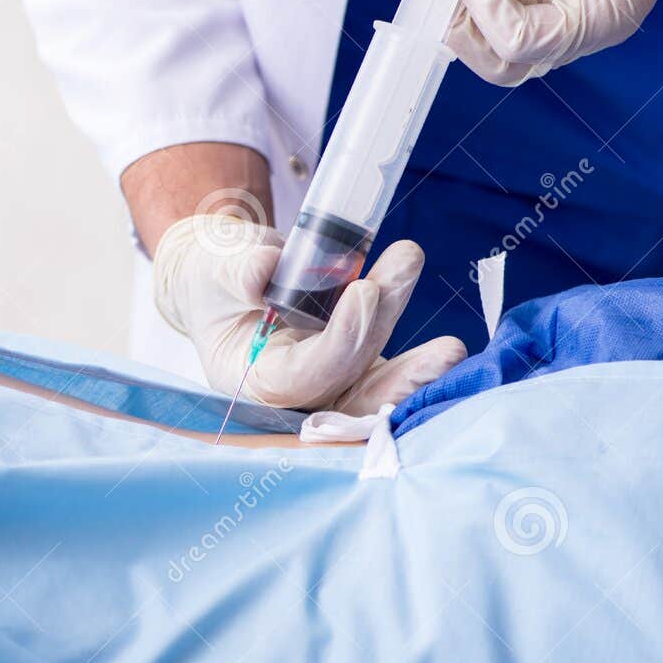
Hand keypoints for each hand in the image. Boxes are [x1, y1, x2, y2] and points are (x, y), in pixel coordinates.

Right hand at [153, 214, 465, 413]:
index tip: (364, 292)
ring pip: (377, 379)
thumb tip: (265, 265)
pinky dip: (415, 354)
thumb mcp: (214, 269)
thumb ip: (237, 271)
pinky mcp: (352, 369)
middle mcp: (292, 397)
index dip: (339, 339)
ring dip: (415, 351)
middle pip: (354, 391)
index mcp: (251, 383)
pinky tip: (446, 340)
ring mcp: (326, 385)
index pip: (303, 375)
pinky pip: (388, 369)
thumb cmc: (214, 277)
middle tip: (447, 349)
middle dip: (402, 373)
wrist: (222, 278)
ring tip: (437, 300)